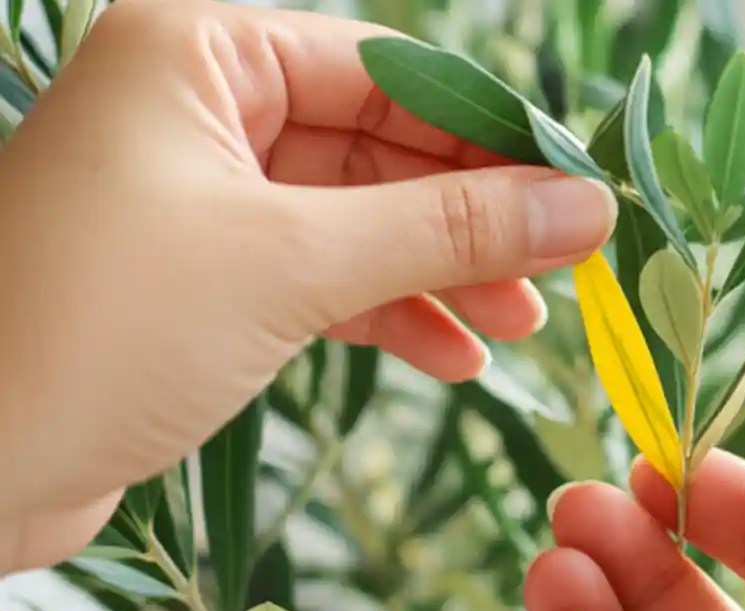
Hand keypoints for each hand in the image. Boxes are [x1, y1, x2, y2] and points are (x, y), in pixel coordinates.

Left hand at [0, 0, 614, 573]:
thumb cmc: (97, 334)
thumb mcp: (292, 265)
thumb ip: (446, 229)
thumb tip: (583, 205)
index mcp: (195, 55)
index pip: (384, 73)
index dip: (489, 134)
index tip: (576, 188)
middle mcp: (192, 111)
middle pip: (376, 149)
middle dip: (468, 219)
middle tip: (561, 268)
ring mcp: (194, 200)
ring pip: (354, 221)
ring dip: (438, 274)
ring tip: (518, 327)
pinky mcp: (197, 282)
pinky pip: (317, 278)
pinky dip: (385, 316)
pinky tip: (452, 359)